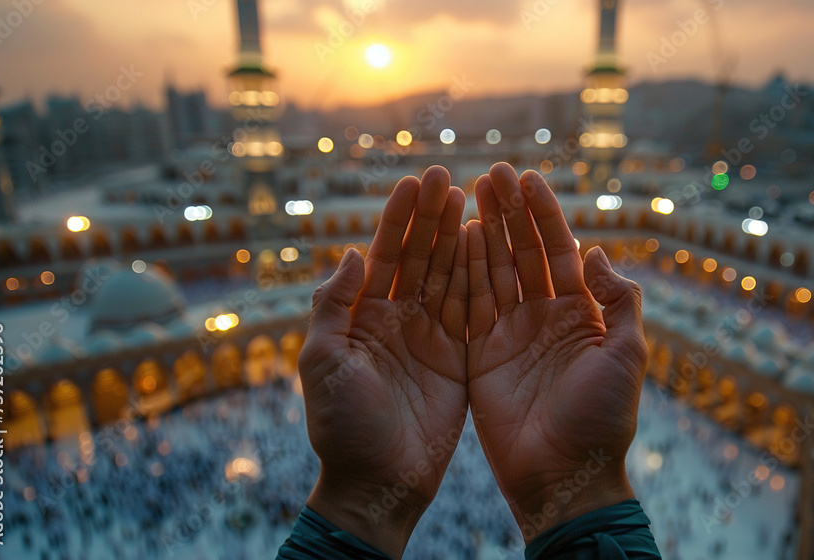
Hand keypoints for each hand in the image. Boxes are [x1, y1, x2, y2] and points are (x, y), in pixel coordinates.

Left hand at [299, 166, 468, 558]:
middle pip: (420, 257)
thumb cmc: (341, 426)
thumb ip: (334, 307)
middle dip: (432, 218)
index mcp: (363, 317)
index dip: (400, 220)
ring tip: (474, 199)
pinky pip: (471, 310)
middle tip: (448, 177)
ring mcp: (428, 337)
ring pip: (448, 276)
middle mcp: (396, 320)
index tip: (416, 182)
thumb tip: (351, 255)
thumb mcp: (324, 363)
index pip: (385, 256)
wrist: (377, 480)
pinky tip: (489, 246)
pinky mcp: (456, 358)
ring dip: (458, 238)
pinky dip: (480, 278)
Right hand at [466, 163, 647, 541]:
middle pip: (521, 253)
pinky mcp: (480, 356)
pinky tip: (453, 240)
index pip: (558, 251)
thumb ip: (618, 300)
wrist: (563, 476)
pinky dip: (461, 273)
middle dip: (508, 213)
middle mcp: (543, 317)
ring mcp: (510, 335)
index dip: (543, 215)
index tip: (526, 179)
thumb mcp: (626, 356)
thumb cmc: (602, 419)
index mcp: (579, 314)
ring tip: (470, 193)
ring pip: (492, 272)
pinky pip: (468, 306)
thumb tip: (596, 252)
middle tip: (491, 174)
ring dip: (482, 233)